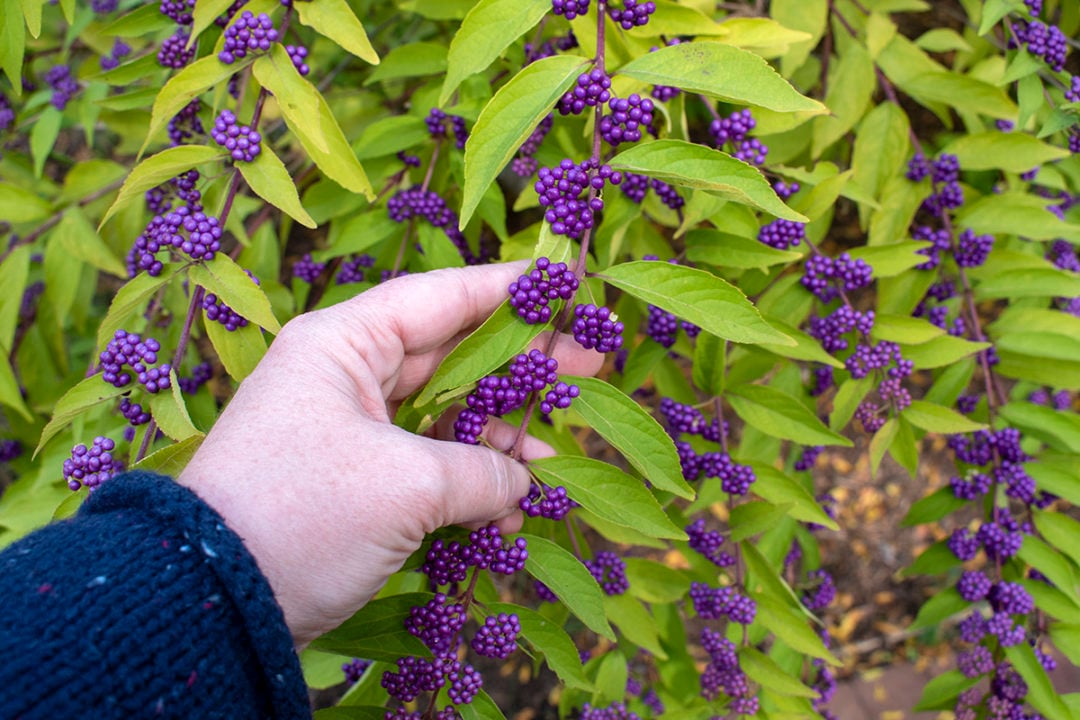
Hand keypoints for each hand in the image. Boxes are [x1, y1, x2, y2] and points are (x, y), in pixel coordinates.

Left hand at [177, 262, 602, 647]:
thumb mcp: (407, 486)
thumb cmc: (302, 516)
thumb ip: (482, 472)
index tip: (564, 287)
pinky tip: (509, 511)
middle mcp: (345, 376)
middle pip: (450, 356)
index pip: (439, 297)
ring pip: (443, 416)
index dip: (507, 291)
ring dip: (497, 441)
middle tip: (587, 370)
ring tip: (552, 462)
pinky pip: (425, 464)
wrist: (214, 603)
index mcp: (343, 345)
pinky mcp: (353, 480)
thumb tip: (522, 480)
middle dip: (518, 371)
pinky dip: (468, 483)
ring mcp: (348, 430)